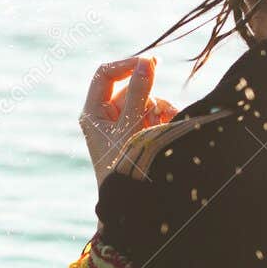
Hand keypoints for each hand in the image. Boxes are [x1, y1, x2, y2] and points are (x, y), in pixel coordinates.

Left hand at [80, 56, 177, 185]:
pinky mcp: (140, 134)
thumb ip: (139, 93)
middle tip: (158, 112)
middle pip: (130, 88)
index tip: (150, 63)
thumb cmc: (123, 168)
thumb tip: (146, 62)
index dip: (127, 64)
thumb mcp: (131, 127)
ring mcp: (124, 125)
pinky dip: (165, 118)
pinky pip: (155, 115)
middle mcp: (106, 116)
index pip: (106, 74)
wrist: (131, 205)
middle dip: (149, 97)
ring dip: (160, 109)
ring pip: (147, 101)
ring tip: (166, 125)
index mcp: (93, 112)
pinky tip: (173, 125)